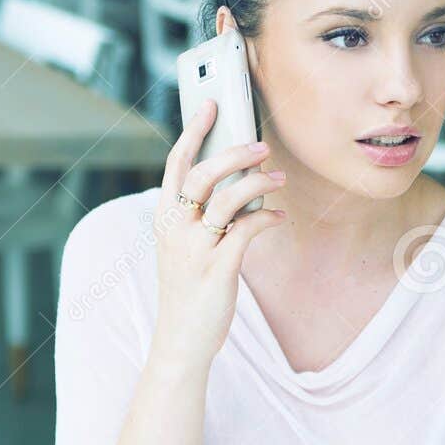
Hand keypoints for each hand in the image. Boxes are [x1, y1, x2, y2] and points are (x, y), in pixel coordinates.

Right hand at [147, 99, 287, 371]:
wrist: (181, 339)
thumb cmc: (188, 290)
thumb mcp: (185, 248)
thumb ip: (202, 217)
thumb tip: (240, 185)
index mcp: (165, 218)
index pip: (176, 164)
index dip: (193, 131)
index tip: (210, 105)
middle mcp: (176, 228)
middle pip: (204, 174)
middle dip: (236, 152)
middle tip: (262, 144)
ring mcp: (195, 248)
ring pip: (228, 198)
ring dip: (258, 182)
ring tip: (279, 178)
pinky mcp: (219, 268)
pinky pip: (248, 229)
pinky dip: (267, 217)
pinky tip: (278, 216)